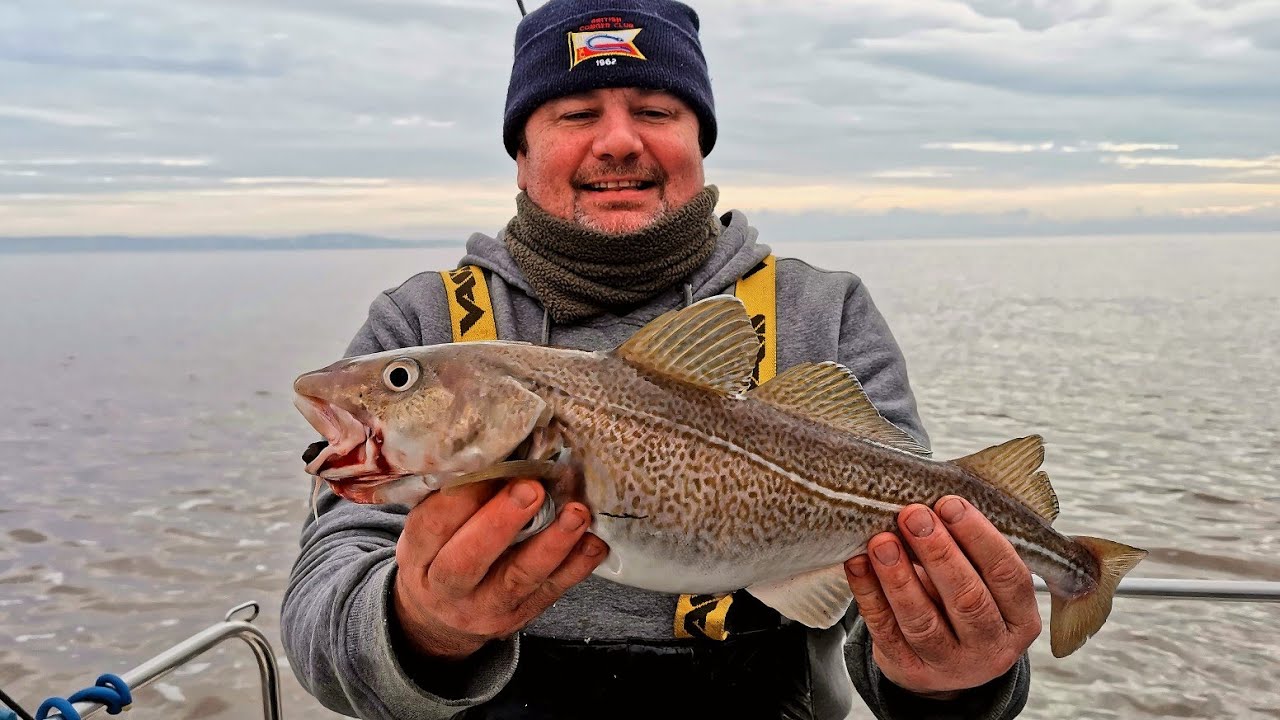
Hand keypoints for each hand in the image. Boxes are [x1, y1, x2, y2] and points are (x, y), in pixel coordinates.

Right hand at [393, 477, 606, 659]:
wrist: (441, 619)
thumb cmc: (438, 554)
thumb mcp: (427, 530)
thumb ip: (450, 497)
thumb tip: (493, 449)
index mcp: (418, 556)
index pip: (433, 526)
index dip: (461, 496)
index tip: (491, 463)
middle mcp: (447, 588)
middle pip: (469, 560)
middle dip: (502, 522)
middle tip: (532, 487)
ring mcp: (486, 607)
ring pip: (519, 578)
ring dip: (552, 544)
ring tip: (576, 512)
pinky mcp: (521, 615)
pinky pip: (551, 592)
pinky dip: (576, 567)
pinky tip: (594, 542)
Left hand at [844, 495, 1040, 697]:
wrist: (939, 660)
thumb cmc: (963, 595)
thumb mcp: (984, 577)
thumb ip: (975, 543)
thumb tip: (939, 489)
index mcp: (1020, 619)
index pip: (1009, 576)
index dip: (980, 537)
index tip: (949, 502)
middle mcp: (991, 647)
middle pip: (967, 600)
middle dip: (939, 553)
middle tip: (913, 514)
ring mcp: (949, 665)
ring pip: (923, 622)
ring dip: (899, 577)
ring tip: (881, 540)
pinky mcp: (908, 670)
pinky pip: (885, 630)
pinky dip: (869, 594)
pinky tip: (858, 563)